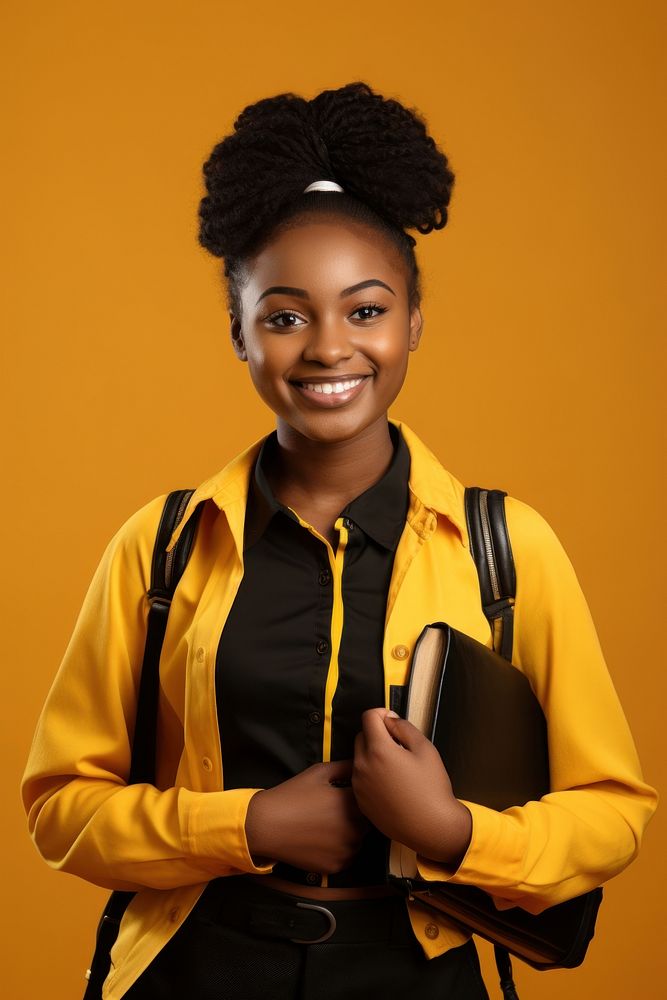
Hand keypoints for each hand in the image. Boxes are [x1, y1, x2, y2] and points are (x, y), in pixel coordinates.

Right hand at [245, 760, 369, 872]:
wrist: (267, 825)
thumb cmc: (293, 796)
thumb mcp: (319, 772)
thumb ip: (345, 766)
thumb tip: (362, 763)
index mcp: (351, 803)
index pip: (368, 800)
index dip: (356, 799)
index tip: (342, 798)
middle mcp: (354, 828)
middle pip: (366, 822)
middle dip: (355, 816)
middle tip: (332, 813)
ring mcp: (346, 850)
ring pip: (358, 841)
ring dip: (349, 835)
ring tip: (325, 827)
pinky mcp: (337, 866)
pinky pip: (346, 857)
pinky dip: (339, 851)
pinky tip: (321, 841)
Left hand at [352, 708, 471, 866]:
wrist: (431, 827)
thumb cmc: (431, 788)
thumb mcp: (425, 748)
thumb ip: (403, 727)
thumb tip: (389, 719)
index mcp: (378, 750)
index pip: (368, 717)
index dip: (382, 713)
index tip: (393, 722)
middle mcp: (362, 766)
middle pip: (361, 736)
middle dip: (376, 734)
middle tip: (399, 746)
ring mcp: (359, 785)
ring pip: (359, 757)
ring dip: (373, 754)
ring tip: (396, 767)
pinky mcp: (360, 801)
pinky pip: (360, 777)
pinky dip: (371, 773)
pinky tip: (391, 784)